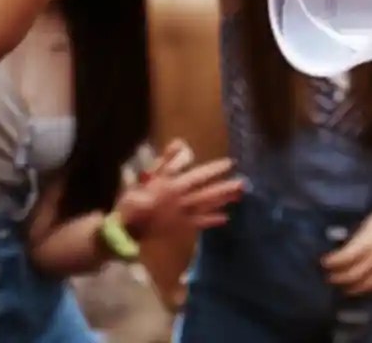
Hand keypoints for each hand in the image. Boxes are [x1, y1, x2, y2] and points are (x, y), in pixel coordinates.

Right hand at [115, 155, 242, 239]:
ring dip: (224, 200)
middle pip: (208, 191)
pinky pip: (200, 223)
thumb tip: (181, 143)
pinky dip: (212, 220)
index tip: (230, 163)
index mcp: (172, 184)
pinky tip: (225, 217)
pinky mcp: (181, 227)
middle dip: (226, 186)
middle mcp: (181, 198)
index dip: (215, 169)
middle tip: (243, 182)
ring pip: (207, 205)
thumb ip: (166, 159)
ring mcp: (183, 214)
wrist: (128, 225)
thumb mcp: (148, 174)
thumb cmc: (136, 196)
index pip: (198, 174)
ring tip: (239, 195)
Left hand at [323, 194, 371, 295]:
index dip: (330, 263)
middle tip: (326, 276)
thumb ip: (358, 236)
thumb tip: (345, 246)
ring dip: (350, 288)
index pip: (343, 260)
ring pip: (364, 286)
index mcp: (368, 243)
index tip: (321, 262)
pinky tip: (359, 288)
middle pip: (351, 276)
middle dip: (336, 278)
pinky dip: (366, 290)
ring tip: (340, 285)